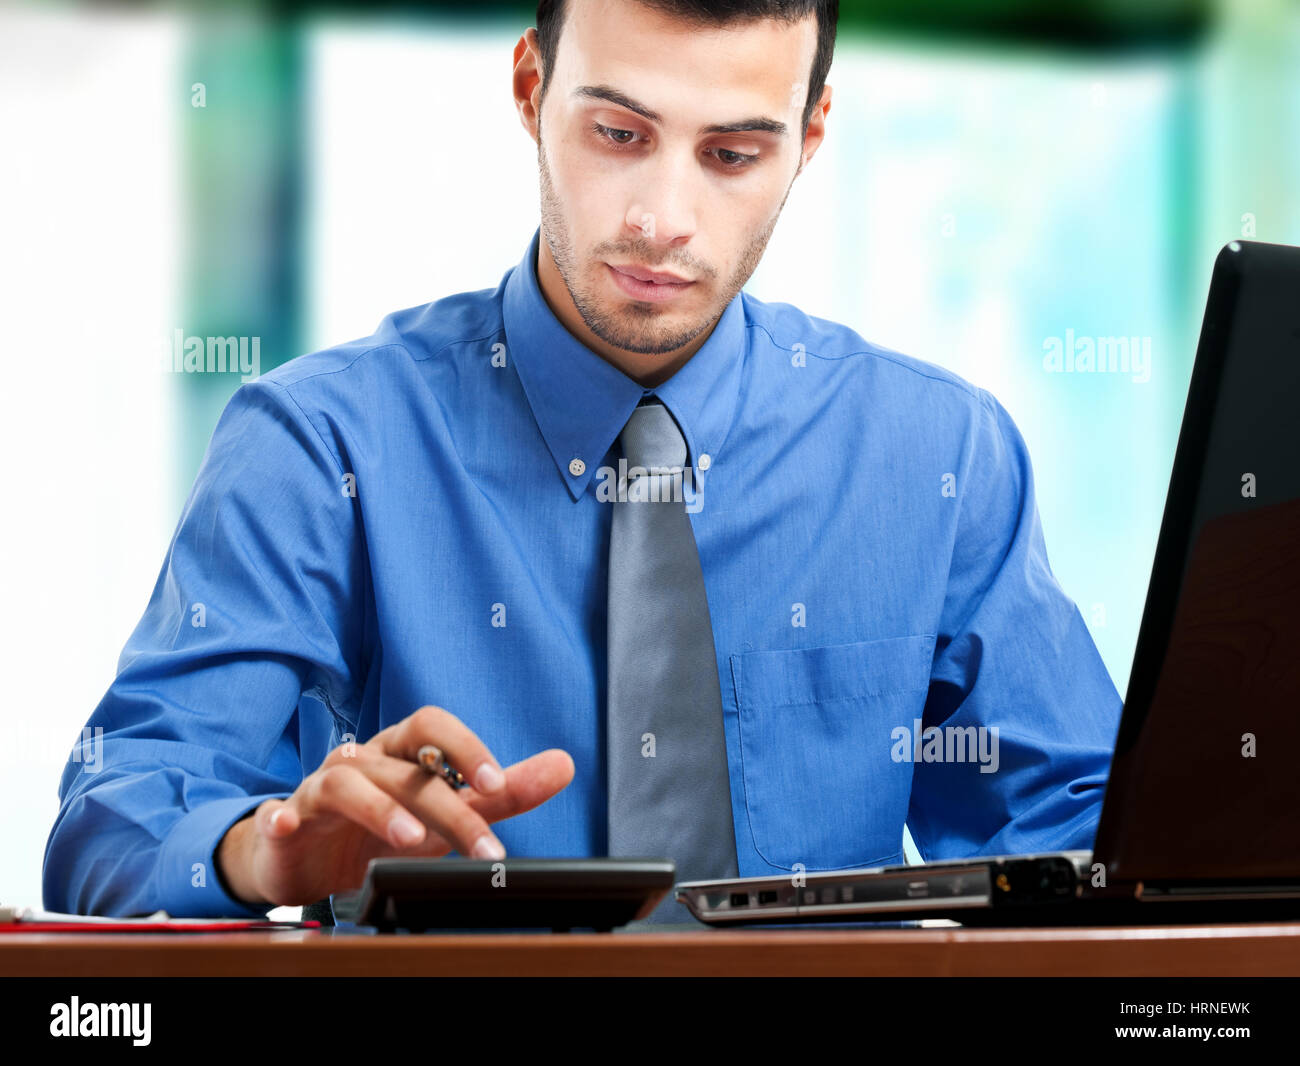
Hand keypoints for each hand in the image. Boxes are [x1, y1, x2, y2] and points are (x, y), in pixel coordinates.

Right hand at [216, 705, 573, 906]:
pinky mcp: (289, 819)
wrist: (312, 856)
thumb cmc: (384, 827)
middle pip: (404, 769)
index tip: (497, 783)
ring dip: (379, 808)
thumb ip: (502, 793)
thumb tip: (563, 765)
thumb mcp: (447, 813)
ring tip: (410, 839)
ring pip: (348, 783)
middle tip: (482, 843)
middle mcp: (364, 759)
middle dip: (446, 806)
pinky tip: (289, 824)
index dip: (465, 747)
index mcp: (402, 750)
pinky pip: (282, 812)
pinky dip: (283, 816)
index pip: (433, 727)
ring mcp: (322, 786)